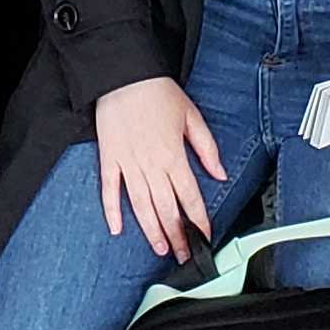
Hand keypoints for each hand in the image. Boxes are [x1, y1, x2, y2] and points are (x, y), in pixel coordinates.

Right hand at [89, 75, 225, 259]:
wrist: (123, 74)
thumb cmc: (158, 92)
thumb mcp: (191, 115)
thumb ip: (207, 148)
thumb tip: (220, 174)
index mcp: (173, 155)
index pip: (189, 197)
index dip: (198, 221)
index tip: (205, 238)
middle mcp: (151, 164)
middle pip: (166, 208)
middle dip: (177, 235)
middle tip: (184, 255)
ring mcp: (128, 163)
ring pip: (141, 205)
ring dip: (151, 230)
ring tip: (160, 248)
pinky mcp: (109, 158)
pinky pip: (110, 189)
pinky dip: (112, 210)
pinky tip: (117, 228)